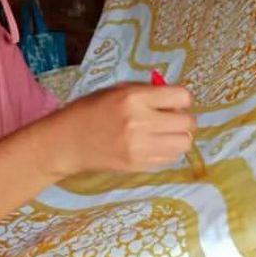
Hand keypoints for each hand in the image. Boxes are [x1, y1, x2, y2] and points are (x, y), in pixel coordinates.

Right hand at [37, 83, 194, 177]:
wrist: (67, 142)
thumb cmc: (91, 110)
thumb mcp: (117, 91)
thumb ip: (148, 92)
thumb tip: (176, 99)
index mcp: (134, 98)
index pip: (182, 97)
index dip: (181, 99)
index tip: (174, 102)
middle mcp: (140, 123)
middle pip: (188, 123)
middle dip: (183, 119)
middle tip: (170, 119)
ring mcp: (140, 147)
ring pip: (184, 144)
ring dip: (179, 137)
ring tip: (164, 134)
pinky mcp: (139, 165)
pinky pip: (171, 159)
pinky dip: (168, 152)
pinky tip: (154, 146)